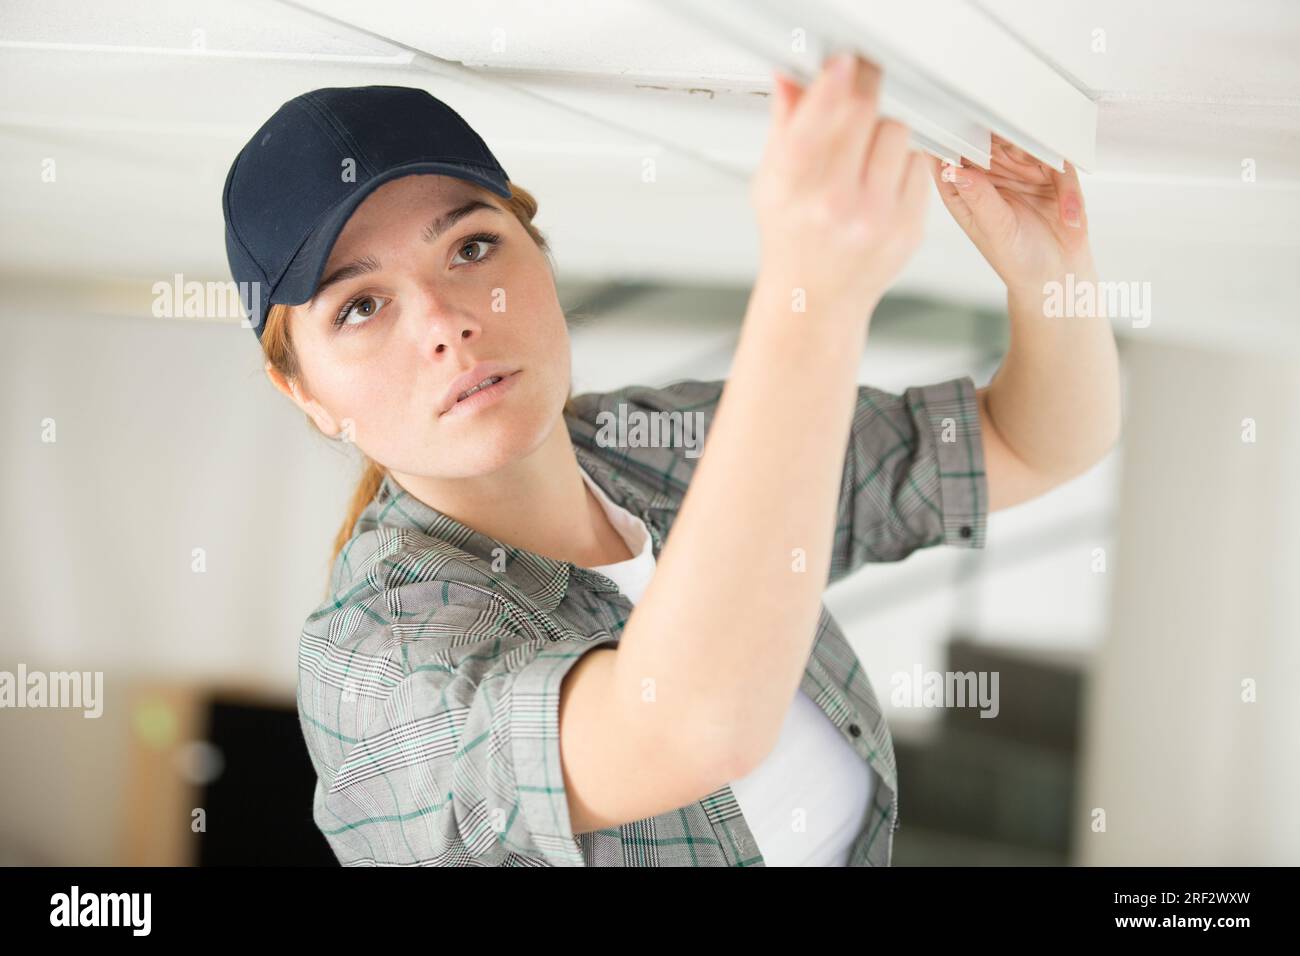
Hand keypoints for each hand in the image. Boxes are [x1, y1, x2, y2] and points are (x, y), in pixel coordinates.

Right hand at [750, 52, 930, 315]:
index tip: (843, 65)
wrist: (815, 300)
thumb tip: (792, 77)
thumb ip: (785, 127)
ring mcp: (877, 218)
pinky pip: (917, 165)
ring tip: (861, 156)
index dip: (834, 83)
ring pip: (897, 133)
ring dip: (881, 132)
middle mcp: (836, 205)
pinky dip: (900, 163)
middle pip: (866, 114)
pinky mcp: (909, 227)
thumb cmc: (791, 240)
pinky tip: (878, 182)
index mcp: (794, 190)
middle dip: (861, 97)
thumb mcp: (772, 183)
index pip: (817, 120)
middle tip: (854, 97)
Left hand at [930, 135, 1095, 297]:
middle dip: (993, 128)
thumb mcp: (993, 229)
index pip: (951, 155)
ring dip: (1031, 145)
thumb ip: (977, 196)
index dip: (949, 137)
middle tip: (1000, 123)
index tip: (951, 122)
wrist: (1056, 276)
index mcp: (966, 188)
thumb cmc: (1016, 259)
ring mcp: (1024, 170)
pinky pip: (1060, 161)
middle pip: (989, 138)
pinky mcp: (1055, 173)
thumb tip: (953, 169)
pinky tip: (1066, 212)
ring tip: (1038, 159)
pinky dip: (1066, 186)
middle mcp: (992, 174)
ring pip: (1025, 140)